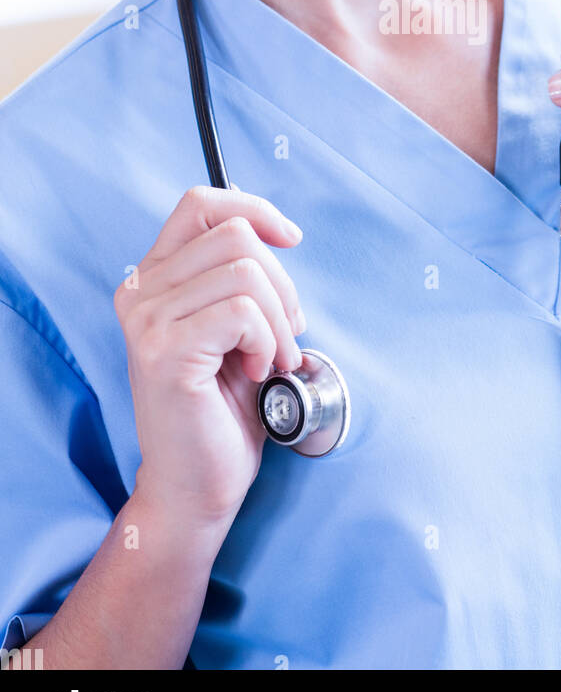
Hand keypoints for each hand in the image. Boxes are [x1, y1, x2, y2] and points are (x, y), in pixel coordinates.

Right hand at [114, 186, 305, 529]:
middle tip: (285, 333)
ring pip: (246, 272)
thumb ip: (238, 278)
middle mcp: (140, 292)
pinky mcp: (164, 352)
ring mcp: (147, 321)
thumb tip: (278, 235)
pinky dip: (267, 340)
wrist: (197, 487)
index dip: (254, 209)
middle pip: (236, 236)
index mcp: (153, 277)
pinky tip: (257, 370)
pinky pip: (242, 312)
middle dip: (281, 283)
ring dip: (280, 319)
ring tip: (272, 357)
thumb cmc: (221, 411)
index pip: (200, 204)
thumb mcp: (234, 328)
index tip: (290, 238)